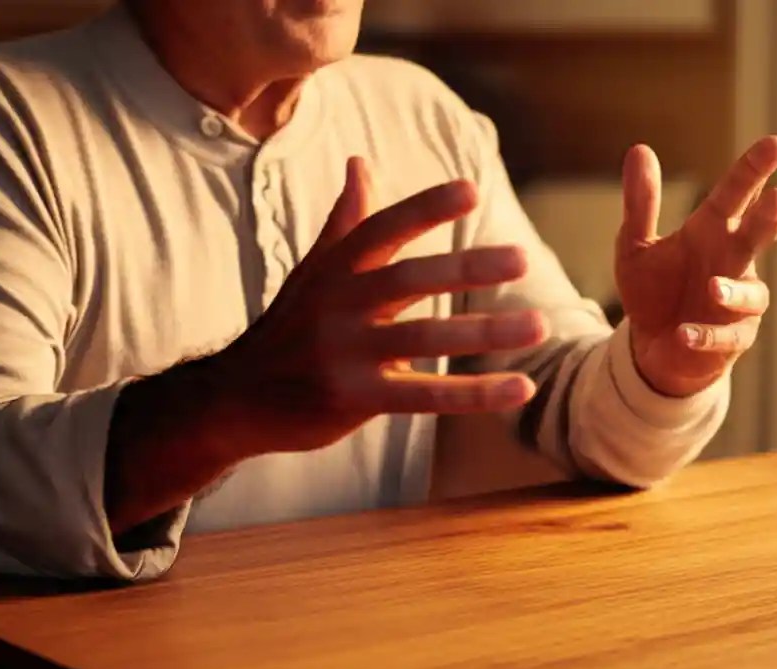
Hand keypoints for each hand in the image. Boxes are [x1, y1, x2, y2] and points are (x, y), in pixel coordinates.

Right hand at [209, 157, 549, 456]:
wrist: (236, 398)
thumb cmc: (289, 327)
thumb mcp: (313, 272)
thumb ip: (346, 221)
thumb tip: (361, 161)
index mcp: (335, 268)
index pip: (382, 228)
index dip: (424, 209)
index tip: (469, 189)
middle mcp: (338, 305)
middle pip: (408, 279)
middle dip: (464, 266)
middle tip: (521, 258)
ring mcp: (345, 353)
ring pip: (424, 337)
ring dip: (484, 331)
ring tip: (539, 323)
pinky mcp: (354, 398)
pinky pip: (425, 395)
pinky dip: (476, 394)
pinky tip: (522, 388)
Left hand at [616, 136, 776, 397]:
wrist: (652, 346)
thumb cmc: (653, 290)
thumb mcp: (635, 245)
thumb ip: (641, 203)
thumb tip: (639, 149)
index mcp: (711, 233)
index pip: (735, 197)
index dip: (753, 172)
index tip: (774, 144)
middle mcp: (732, 262)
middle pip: (757, 236)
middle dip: (769, 219)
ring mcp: (738, 303)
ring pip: (750, 294)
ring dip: (733, 291)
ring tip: (713, 288)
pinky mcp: (732, 340)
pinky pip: (724, 338)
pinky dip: (705, 335)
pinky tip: (684, 334)